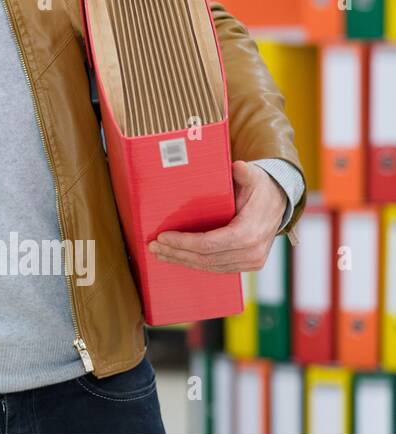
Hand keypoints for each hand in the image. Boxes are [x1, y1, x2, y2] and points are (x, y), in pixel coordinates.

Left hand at [147, 160, 284, 273]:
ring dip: (182, 261)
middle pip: (206, 258)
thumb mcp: (254, 176)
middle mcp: (252, 252)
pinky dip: (196, 263)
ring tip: (160, 253)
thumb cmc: (261, 187)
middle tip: (152, 246)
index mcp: (250, 232)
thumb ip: (245, 172)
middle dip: (176, 253)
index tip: (162, 237)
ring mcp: (251, 261)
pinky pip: (218, 268)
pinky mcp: (248, 264)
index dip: (184, 243)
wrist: (281, 202)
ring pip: (210, 266)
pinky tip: (178, 257)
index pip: (210, 244)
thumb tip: (237, 166)